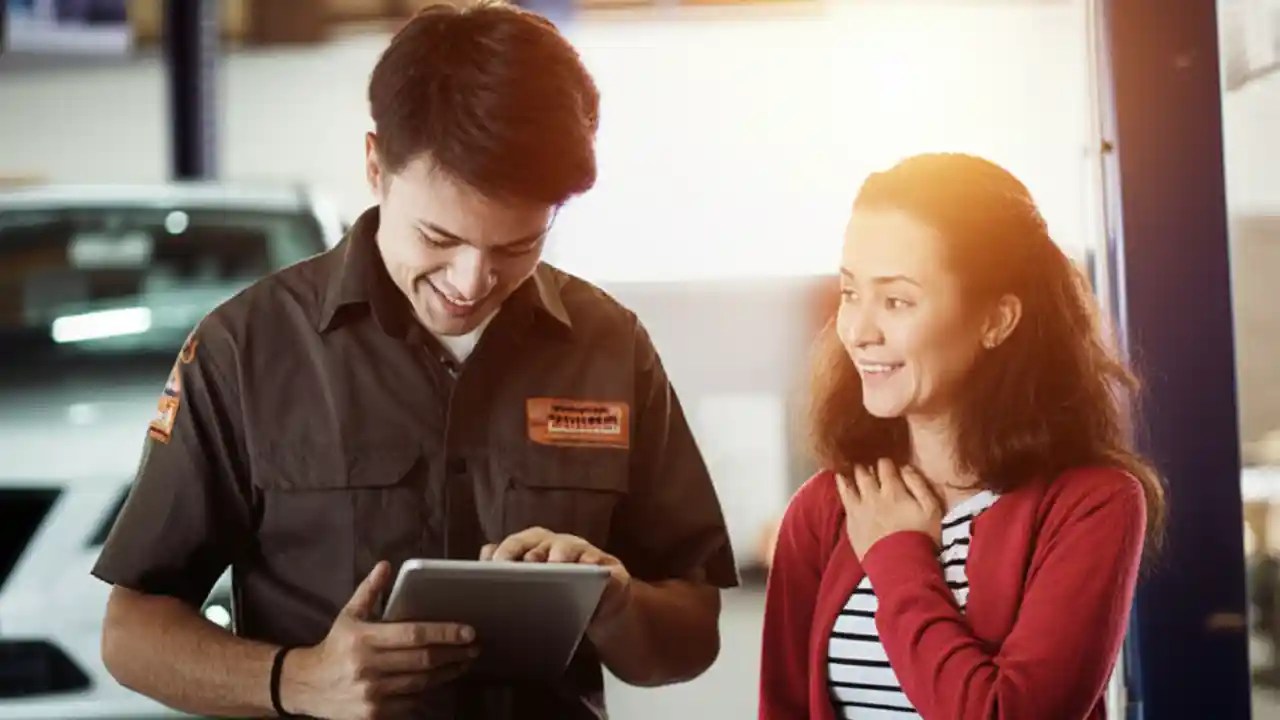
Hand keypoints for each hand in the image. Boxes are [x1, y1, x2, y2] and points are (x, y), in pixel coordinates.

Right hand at [284, 561, 478, 719]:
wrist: (306, 686)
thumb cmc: (335, 647)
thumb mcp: (348, 615)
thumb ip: (370, 591)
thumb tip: (386, 566)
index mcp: (364, 639)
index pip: (414, 634)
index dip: (445, 632)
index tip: (468, 631)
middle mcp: (368, 667)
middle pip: (424, 660)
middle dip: (454, 654)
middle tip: (475, 647)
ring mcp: (371, 694)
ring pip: (421, 683)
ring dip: (447, 673)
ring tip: (464, 662)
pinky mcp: (373, 714)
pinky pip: (410, 703)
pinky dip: (427, 693)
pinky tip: (439, 681)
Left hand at [480, 527, 632, 625]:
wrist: (601, 610)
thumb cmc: (560, 598)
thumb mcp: (532, 590)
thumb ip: (509, 573)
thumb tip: (485, 554)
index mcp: (536, 547)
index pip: (517, 543)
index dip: (506, 552)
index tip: (495, 565)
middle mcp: (559, 544)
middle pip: (542, 542)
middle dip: (532, 553)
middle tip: (526, 565)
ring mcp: (585, 552)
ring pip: (570, 548)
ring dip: (561, 554)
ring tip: (555, 564)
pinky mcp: (609, 566)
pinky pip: (600, 562)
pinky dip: (593, 565)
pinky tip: (587, 573)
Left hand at [837, 459, 942, 559]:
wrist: (901, 566)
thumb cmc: (921, 537)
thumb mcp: (931, 508)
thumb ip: (918, 485)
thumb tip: (905, 467)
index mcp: (893, 490)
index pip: (885, 466)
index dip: (886, 463)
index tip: (887, 463)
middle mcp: (873, 496)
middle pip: (865, 473)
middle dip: (866, 467)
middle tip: (867, 465)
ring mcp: (859, 509)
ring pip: (850, 483)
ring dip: (850, 474)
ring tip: (848, 468)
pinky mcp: (851, 522)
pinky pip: (843, 498)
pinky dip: (841, 486)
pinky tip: (840, 481)